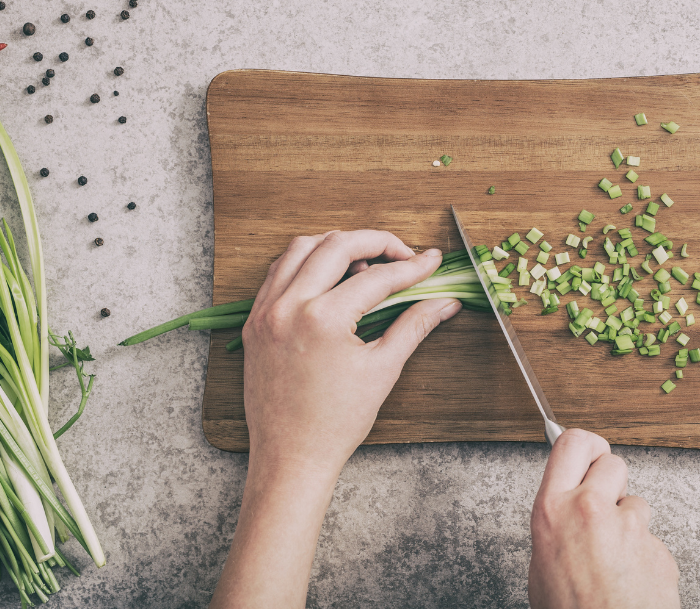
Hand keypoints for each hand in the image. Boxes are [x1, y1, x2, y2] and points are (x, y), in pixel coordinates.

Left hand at [212, 231, 460, 608]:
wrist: (291, 457)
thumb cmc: (336, 422)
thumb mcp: (383, 369)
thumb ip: (414, 325)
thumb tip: (444, 302)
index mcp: (323, 318)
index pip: (377, 276)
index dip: (411, 266)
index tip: (430, 262)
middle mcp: (289, 306)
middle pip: (337, 244)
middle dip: (376, 241)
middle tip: (403, 254)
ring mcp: (266, 311)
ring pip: (301, 248)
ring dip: (336, 244)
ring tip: (366, 262)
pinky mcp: (254, 321)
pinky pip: (278, 272)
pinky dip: (306, 263)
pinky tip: (329, 277)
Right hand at [529, 430, 679, 608]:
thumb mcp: (541, 564)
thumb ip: (556, 524)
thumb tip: (564, 507)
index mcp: (553, 512)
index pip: (572, 443)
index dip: (585, 445)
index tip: (590, 452)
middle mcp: (591, 511)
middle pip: (613, 462)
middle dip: (611, 482)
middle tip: (604, 508)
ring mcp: (631, 528)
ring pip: (637, 504)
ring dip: (629, 525)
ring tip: (614, 561)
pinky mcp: (659, 550)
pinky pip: (653, 540)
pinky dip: (645, 557)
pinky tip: (630, 582)